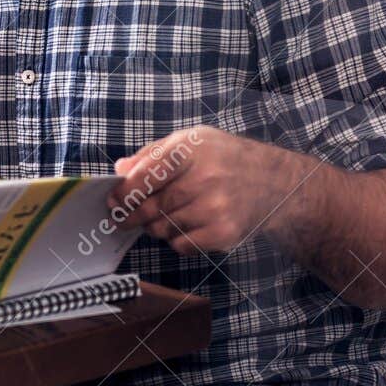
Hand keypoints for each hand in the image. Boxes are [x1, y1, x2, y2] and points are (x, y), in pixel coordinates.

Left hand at [110, 126, 281, 255]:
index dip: (124, 191)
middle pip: (151, 207)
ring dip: (156, 226)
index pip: (146, 174)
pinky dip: (176, 239)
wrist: (272, 181)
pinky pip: (181, 244)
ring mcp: (215, 208)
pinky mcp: (223, 233)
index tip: (112, 201)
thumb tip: (120, 171)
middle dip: (132, 215)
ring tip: (166, 215)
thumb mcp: (190, 141)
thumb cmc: (222, 158)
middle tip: (124, 218)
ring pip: (163, 228)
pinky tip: (187, 225)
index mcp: (192, 148)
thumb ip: (151, 154)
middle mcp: (205, 177)